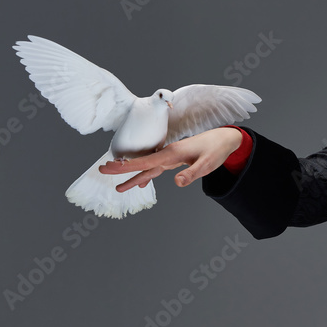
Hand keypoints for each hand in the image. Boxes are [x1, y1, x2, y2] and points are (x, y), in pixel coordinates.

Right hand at [98, 127, 243, 191]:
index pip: (145, 162)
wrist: (224, 139)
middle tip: (103, 169)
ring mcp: (170, 157)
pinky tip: (141, 184)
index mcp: (172, 154)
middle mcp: (167, 154)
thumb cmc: (215, 150)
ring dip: (133, 175)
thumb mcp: (207, 165)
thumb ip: (191, 173)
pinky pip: (156, 169)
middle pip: (141, 163)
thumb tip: (176, 183)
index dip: (127, 166)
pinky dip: (146, 176)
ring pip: (147, 168)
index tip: (110, 167)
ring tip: (118, 187)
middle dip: (122, 168)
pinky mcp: (174, 160)